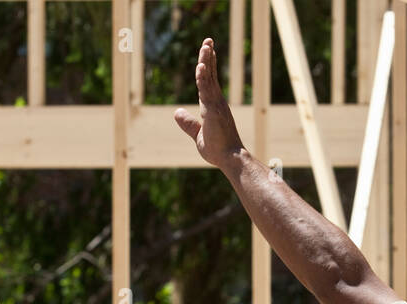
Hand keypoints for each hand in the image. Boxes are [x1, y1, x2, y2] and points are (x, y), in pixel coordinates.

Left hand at [174, 37, 244, 167]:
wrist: (229, 159)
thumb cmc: (218, 149)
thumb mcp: (198, 134)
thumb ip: (188, 123)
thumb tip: (176, 112)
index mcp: (213, 106)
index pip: (209, 82)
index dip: (208, 66)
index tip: (208, 51)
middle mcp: (216, 102)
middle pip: (210, 75)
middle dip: (209, 57)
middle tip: (208, 40)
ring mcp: (216, 105)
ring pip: (209, 79)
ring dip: (207, 61)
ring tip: (206, 45)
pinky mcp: (214, 110)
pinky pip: (207, 91)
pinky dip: (203, 78)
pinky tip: (201, 66)